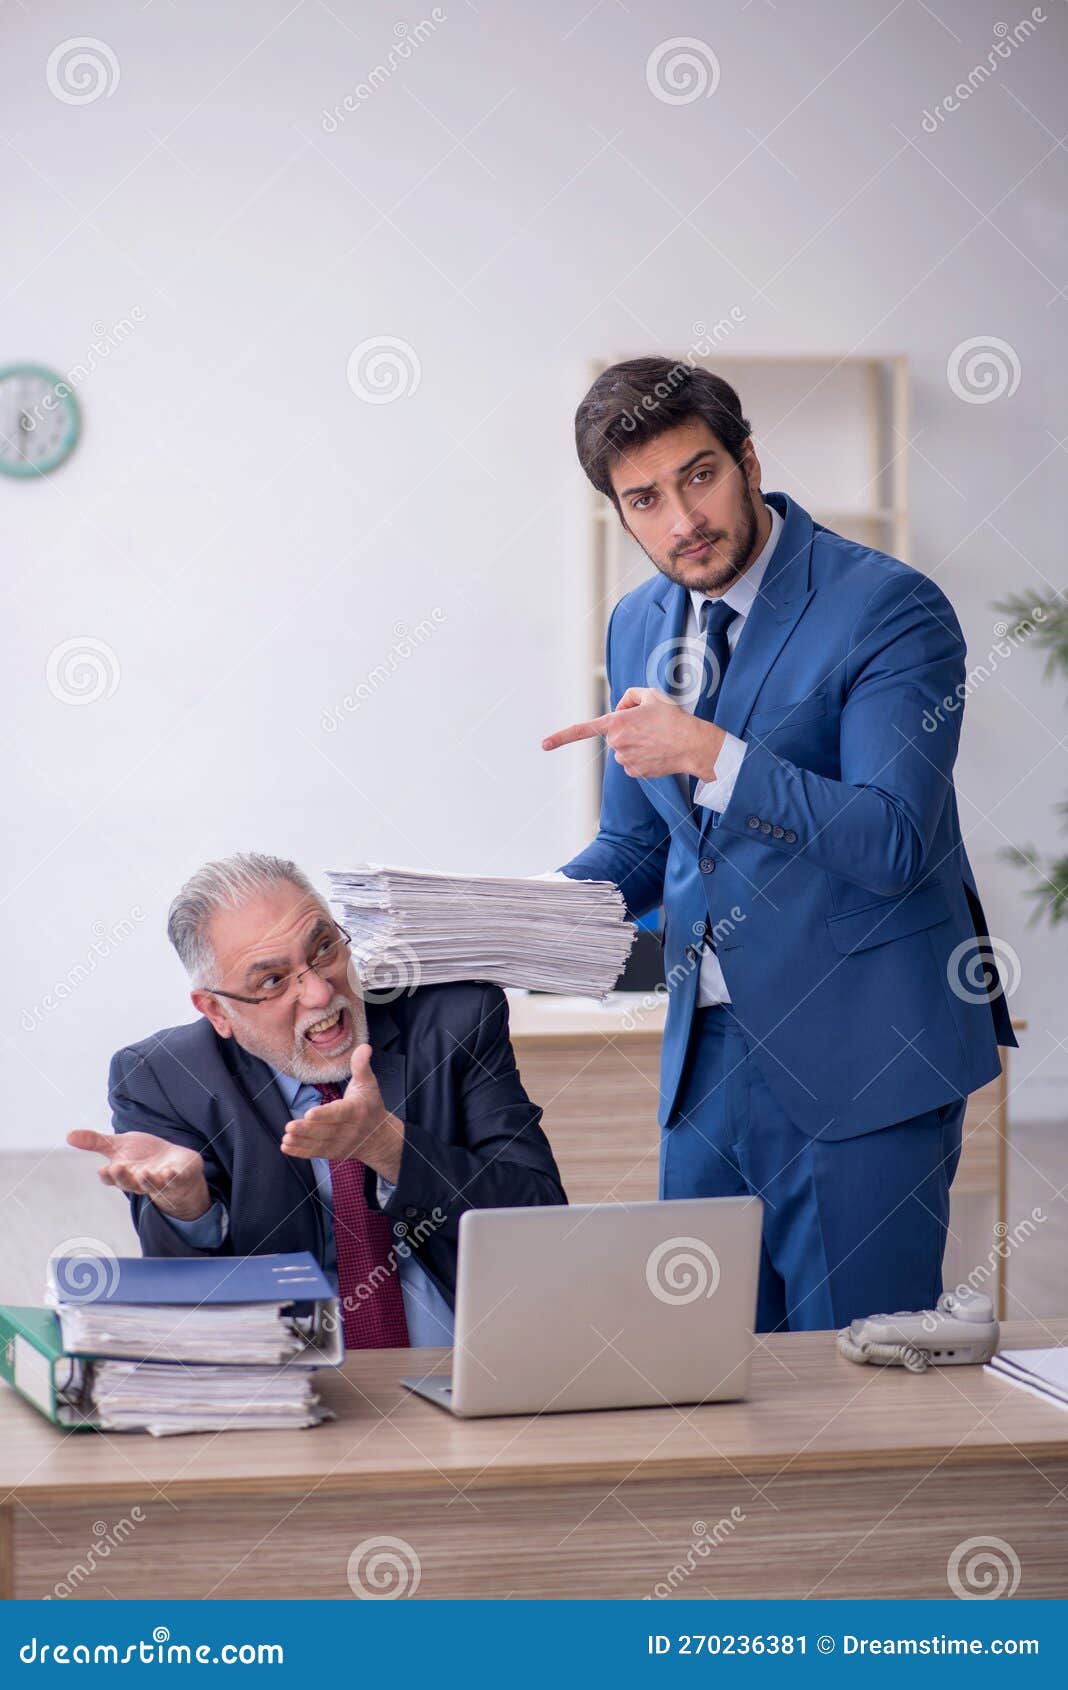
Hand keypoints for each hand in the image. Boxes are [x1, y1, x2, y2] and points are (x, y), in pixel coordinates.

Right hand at [67, 1128, 211, 1220]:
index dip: (108, 1175)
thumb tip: (68, 1135)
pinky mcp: (180, 1177)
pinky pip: (176, 1180)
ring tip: (144, 1172)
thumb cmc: (143, 1157)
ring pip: (153, 1185)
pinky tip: (170, 1170)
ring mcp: (161, 1181)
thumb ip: (96, 1142)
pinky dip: (173, 1176)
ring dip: (148, 1180)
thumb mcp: (119, 1146)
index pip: (112, 1178)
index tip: (104, 1168)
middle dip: (124, 1177)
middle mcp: (140, 1181)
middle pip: (129, 1183)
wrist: (175, 1164)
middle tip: (119, 1168)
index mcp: (124, 1173)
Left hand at [280, 1043, 403, 1182]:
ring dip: (301, 1141)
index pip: (340, 1113)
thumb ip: (362, 1066)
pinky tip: (287, 1146)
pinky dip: (301, 1152)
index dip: (325, 1114)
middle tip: (290, 1126)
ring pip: (319, 1144)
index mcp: (356, 1110)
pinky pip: (315, 1153)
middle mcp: (349, 1129)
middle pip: (326, 1130)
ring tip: (287, 1136)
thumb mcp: (369, 1084)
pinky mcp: (332, 1152)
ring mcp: (340, 1143)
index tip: (310, 1113)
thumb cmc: (370, 1106)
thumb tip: (364, 1047)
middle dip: (307, 1130)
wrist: (378, 1136)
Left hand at [543, 687, 724, 780]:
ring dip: (636, 743)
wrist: (693, 745)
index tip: (543, 744)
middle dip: (627, 729)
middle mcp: (617, 743)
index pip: (584, 730)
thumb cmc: (673, 719)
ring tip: (657, 738)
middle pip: (614, 734)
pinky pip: (632, 761)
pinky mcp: (634, 772)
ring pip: (623, 749)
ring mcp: (624, 760)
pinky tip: (657, 752)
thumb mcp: (652, 695)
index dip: (562, 737)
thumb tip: (621, 709)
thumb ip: (630, 696)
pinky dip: (642, 756)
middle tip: (651, 724)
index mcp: (617, 723)